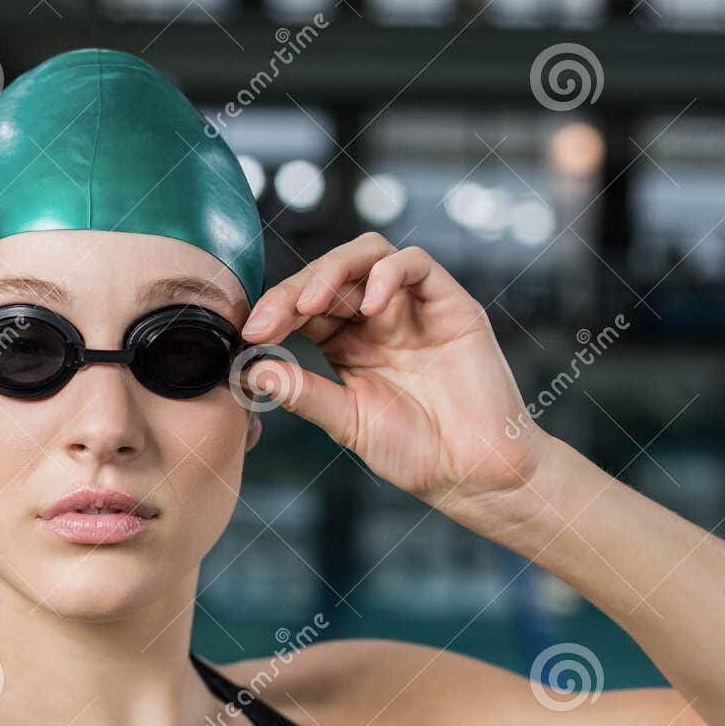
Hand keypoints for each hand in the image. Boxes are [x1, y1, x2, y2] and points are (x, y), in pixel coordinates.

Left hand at [238, 232, 552, 513]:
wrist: (474, 471)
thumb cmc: (415, 451)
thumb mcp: (347, 421)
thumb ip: (303, 392)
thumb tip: (251, 370)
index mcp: (347, 342)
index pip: (304, 306)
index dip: (275, 310)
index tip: (250, 334)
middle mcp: (378, 317)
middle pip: (330, 274)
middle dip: (293, 291)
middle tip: (269, 322)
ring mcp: (413, 307)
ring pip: (369, 254)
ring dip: (333, 271)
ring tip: (311, 304)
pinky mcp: (450, 303)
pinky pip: (416, 264)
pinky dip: (388, 274)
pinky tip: (370, 306)